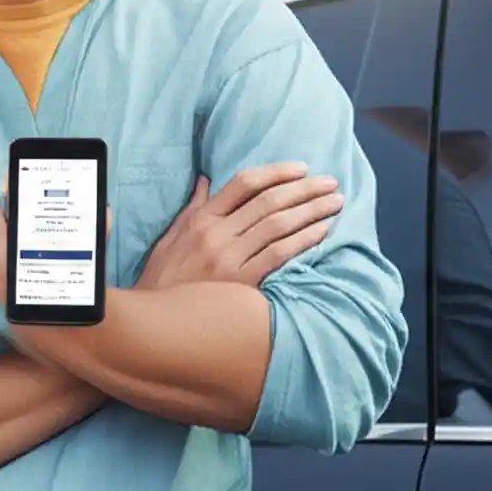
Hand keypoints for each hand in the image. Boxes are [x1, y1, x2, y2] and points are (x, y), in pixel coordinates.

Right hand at [135, 162, 342, 289]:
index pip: (243, 183)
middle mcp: (216, 234)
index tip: (301, 168)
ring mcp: (229, 258)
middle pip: (268, 201)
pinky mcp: (241, 283)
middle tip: (330, 182)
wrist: (156, 322)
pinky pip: (279, 255)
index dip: (276, 172)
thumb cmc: (163, 279)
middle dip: (304, 189)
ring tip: (335, 203)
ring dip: (311, 211)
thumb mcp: (170, 237)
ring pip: (279, 225)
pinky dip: (303, 240)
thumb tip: (205, 180)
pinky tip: (322, 232)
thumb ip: (192, 208)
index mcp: (200, 219)